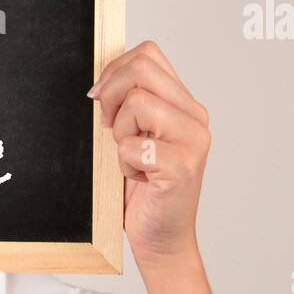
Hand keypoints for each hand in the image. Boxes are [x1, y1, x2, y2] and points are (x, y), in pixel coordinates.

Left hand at [89, 40, 209, 271]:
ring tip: (131, 157)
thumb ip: (129, 105)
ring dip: (119, 134)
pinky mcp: (182, 166)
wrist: (161, 238)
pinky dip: (123, 164)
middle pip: (141, 69)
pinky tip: (138, 178)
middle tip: (109, 127)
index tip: (101, 99)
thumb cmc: (143, 190)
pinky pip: (132, 146)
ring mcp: (192, 140)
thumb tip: (99, 81)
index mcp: (183, 104)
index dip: (114, 70)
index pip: (148, 55)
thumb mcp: (134, 137)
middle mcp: (195, 117)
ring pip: (137, 103)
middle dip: (111, 94)